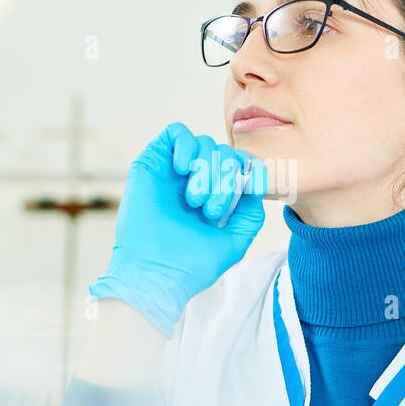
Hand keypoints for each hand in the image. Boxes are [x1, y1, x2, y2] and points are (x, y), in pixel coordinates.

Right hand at [88, 122, 268, 336]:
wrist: (154, 273)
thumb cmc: (190, 264)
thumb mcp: (234, 241)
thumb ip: (249, 214)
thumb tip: (252, 184)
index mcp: (215, 197)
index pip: (239, 166)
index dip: (249, 169)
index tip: (251, 188)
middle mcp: (195, 182)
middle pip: (224, 153)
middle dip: (225, 177)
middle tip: (211, 210)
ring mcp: (173, 172)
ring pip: (204, 142)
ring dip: (207, 168)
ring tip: (194, 199)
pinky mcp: (152, 163)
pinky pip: (176, 133)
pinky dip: (186, 145)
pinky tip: (183, 169)